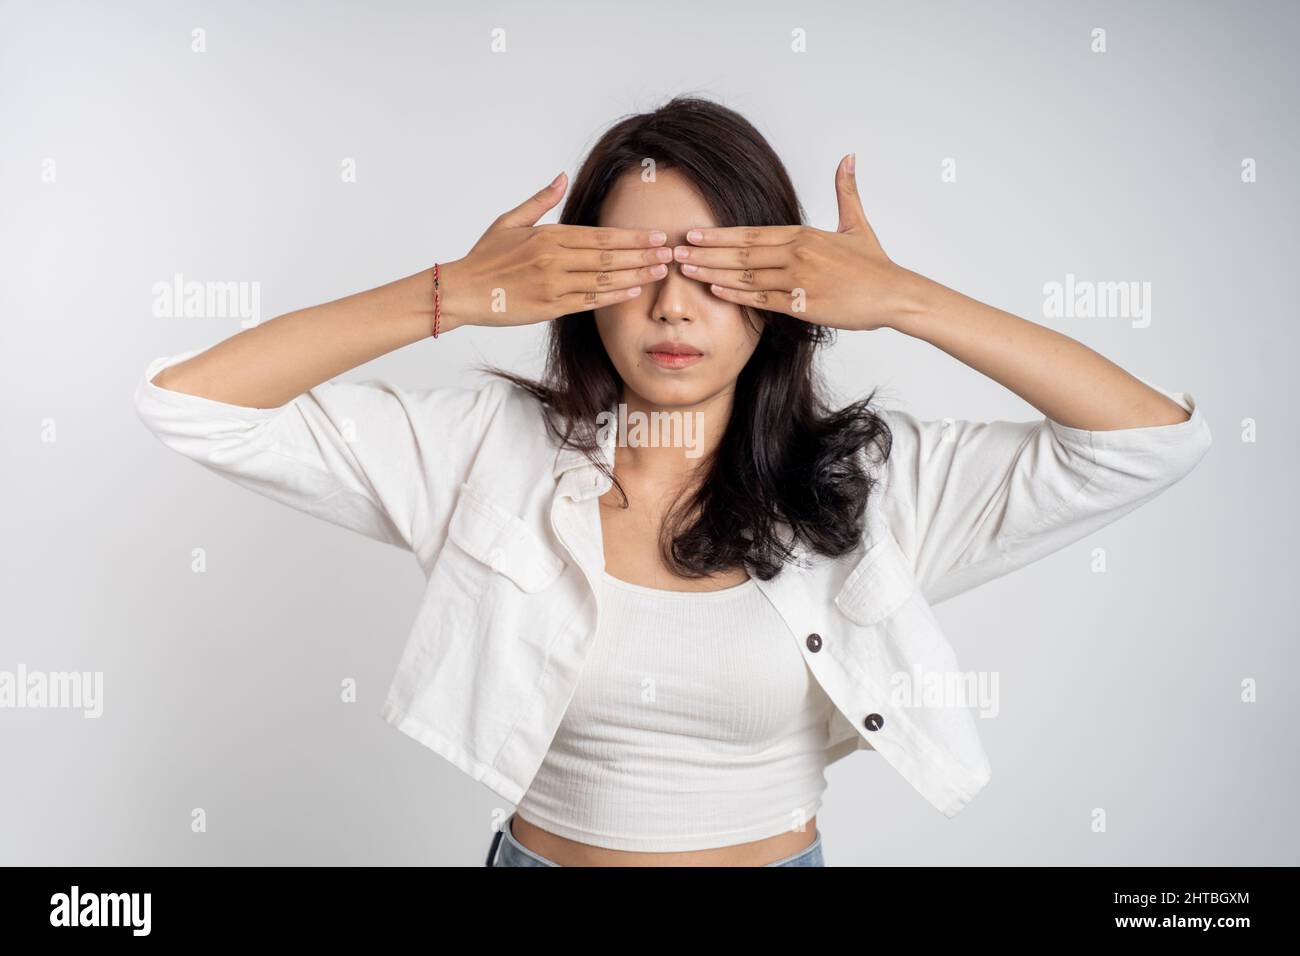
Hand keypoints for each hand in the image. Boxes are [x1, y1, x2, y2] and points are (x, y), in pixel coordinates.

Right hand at [438, 172, 671, 329]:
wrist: (462, 290)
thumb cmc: (486, 256)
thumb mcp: (510, 220)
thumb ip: (541, 200)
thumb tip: (562, 175)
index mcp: (548, 236)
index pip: (600, 235)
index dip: (632, 236)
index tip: (656, 236)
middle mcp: (554, 259)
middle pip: (608, 256)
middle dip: (642, 255)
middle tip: (669, 254)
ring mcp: (553, 285)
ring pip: (603, 279)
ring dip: (635, 275)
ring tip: (660, 272)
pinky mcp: (549, 307)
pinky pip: (588, 301)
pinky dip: (612, 296)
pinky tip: (632, 291)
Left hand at [672, 154, 917, 331]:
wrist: (895, 294)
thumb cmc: (874, 265)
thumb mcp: (857, 222)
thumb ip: (846, 190)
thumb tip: (848, 156)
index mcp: (804, 235)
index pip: (752, 233)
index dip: (719, 234)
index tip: (693, 234)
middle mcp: (798, 253)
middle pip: (742, 253)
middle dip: (706, 252)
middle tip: (676, 252)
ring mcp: (800, 279)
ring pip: (747, 276)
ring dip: (714, 273)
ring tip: (686, 271)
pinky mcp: (804, 304)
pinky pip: (764, 300)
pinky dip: (738, 296)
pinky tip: (716, 291)